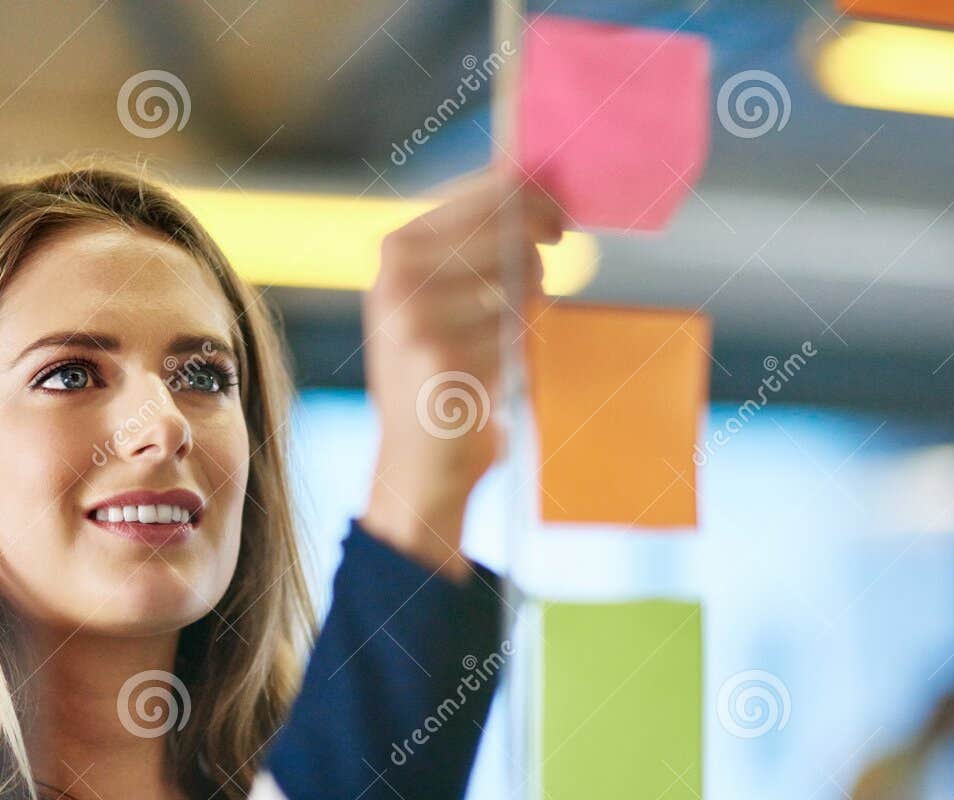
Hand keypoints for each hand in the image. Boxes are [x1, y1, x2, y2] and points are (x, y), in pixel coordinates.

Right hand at [360, 168, 563, 579]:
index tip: (557, 221)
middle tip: (540, 283)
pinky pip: (515, 332)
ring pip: (518, 283)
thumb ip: (469, 244)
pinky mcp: (444, 360)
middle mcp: (399, 277)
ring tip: (496, 341)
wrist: (417, 463)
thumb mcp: (431, 299)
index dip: (534, 199)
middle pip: (508, 230)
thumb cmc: (438, 373)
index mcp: (396, 248)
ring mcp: (418, 320)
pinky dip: (516, 353)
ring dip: (526, 309)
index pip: (486, 193)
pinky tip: (489, 376)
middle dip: (536, 251)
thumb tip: (528, 183)